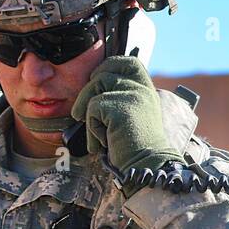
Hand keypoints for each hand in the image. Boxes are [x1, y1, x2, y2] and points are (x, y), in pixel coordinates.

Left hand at [71, 55, 180, 172]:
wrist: (147, 166)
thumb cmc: (137, 148)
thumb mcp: (134, 116)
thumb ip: (121, 100)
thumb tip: (93, 89)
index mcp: (146, 90)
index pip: (127, 62)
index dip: (108, 66)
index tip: (96, 79)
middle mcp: (141, 89)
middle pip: (103, 74)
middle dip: (87, 91)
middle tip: (81, 113)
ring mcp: (132, 96)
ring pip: (95, 89)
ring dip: (87, 111)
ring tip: (97, 132)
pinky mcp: (120, 107)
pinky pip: (92, 108)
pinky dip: (93, 127)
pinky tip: (104, 141)